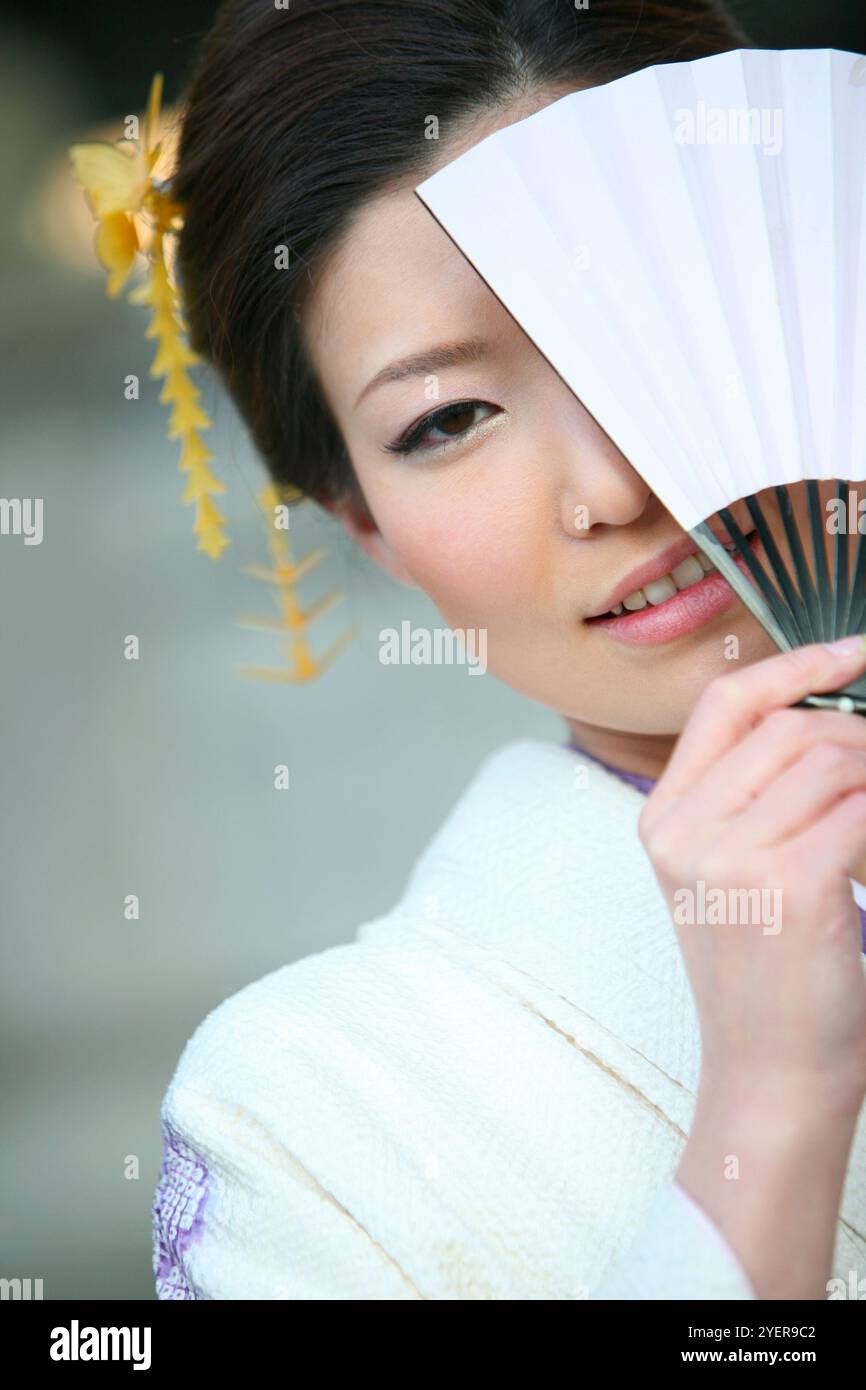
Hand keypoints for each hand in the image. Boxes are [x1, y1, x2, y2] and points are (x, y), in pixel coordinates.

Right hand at [639, 636, 865, 1110]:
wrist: (771, 1074)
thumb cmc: (768, 975)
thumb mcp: (732, 875)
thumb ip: (758, 797)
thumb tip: (832, 724)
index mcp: (663, 819)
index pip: (725, 704)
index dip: (794, 666)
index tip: (854, 650)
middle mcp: (685, 830)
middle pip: (793, 729)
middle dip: (861, 739)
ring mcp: (730, 856)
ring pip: (836, 762)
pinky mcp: (789, 883)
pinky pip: (864, 810)